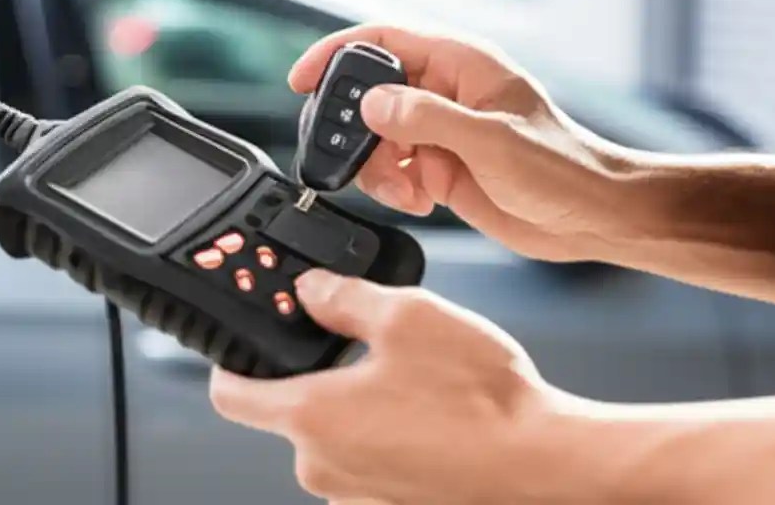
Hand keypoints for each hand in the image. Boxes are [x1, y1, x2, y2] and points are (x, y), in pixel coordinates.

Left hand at [210, 269, 571, 504]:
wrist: (544, 469)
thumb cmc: (480, 401)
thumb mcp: (407, 316)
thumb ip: (343, 298)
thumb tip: (311, 291)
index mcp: (310, 417)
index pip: (230, 395)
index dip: (232, 362)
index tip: (245, 345)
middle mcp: (322, 467)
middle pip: (290, 413)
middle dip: (320, 378)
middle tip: (367, 350)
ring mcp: (356, 496)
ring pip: (336, 439)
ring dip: (360, 410)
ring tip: (415, 386)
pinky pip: (371, 463)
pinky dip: (390, 438)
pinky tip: (432, 419)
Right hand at [289, 23, 642, 262]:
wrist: (592, 217)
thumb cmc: (563, 168)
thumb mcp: (491, 141)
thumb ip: (427, 118)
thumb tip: (372, 104)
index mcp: (460, 63)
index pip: (382, 40)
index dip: (336, 53)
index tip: (301, 79)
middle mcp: (444, 92)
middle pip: (369, 94)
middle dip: (354, 128)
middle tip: (352, 157)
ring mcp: (440, 131)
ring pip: (375, 138)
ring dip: (375, 167)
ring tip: (404, 189)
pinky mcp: (439, 167)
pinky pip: (392, 170)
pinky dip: (392, 188)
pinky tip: (419, 201)